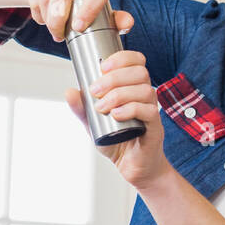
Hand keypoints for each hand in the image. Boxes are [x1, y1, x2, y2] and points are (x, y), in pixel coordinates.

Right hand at [23, 0, 133, 41]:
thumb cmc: (80, 1)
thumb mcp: (100, 10)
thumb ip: (115, 19)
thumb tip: (127, 23)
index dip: (90, 9)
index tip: (79, 27)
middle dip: (58, 21)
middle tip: (60, 35)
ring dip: (48, 20)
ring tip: (54, 28)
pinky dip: (38, 14)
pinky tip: (44, 17)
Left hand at [65, 49, 167, 188]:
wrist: (132, 167)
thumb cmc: (117, 142)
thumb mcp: (94, 124)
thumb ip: (82, 109)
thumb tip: (70, 92)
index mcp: (133, 88)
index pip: (136, 62)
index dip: (122, 58)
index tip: (103, 66)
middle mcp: (146, 96)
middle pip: (140, 72)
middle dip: (115, 78)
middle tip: (95, 91)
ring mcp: (152, 110)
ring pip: (144, 90)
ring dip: (120, 95)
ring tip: (102, 107)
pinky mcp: (155, 127)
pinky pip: (149, 111)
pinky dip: (131, 109)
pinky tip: (116, 114)